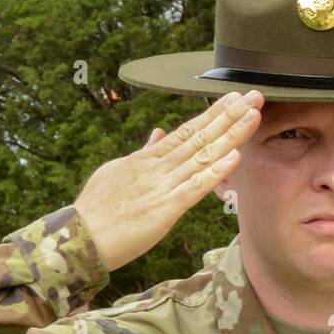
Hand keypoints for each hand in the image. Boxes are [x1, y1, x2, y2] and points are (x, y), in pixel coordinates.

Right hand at [75, 91, 264, 271]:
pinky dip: (215, 172)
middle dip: (229, 115)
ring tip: (252, 115)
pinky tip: (234, 157)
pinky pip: (194, 188)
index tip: (234, 98)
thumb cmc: (96, 209)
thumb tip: (158, 134)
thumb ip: (143, 154)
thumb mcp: (116, 171)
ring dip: (230, 135)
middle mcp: (158, 168)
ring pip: (202, 156)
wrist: (79, 238)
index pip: (186, 131)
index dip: (212, 114)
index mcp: (148, 159)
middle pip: (200, 136)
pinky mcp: (165, 209)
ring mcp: (162, 186)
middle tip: (254, 95)